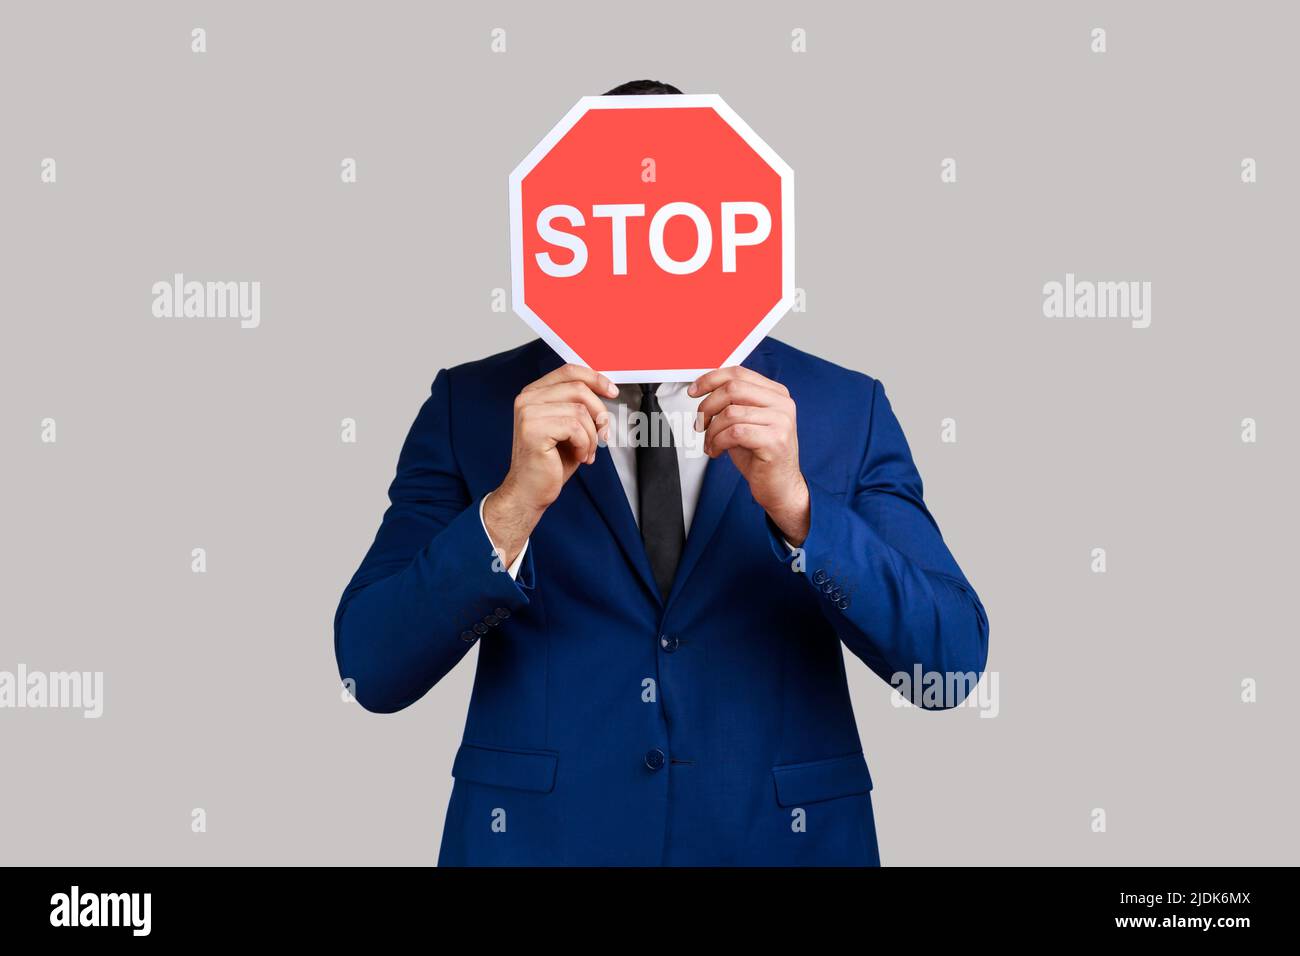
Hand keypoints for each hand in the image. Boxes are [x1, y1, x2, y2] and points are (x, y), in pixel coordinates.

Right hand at [484, 364, 617, 565]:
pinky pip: (575, 428)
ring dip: (592, 435)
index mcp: (534, 394)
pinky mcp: (533, 430)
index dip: (595, 378)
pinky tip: (580, 456)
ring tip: (587, 451)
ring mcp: (528, 413)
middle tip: (603, 434)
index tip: (612, 392)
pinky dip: (585, 445)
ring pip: (580, 411)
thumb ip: (580, 406)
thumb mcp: (569, 428)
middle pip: (578, 389)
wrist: (530, 492)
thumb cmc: (550, 462)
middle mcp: (527, 399)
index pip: (569, 371)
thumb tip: (605, 392)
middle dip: (599, 413)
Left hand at [690, 367, 809, 546]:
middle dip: (707, 406)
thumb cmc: (761, 456)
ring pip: (730, 413)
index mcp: (777, 394)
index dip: (711, 379)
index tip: (694, 390)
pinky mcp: (775, 441)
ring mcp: (781, 422)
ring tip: (710, 443)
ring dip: (711, 431)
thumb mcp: (746, 423)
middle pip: (733, 389)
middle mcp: (782, 404)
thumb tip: (703, 389)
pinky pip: (734, 433)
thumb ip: (733, 404)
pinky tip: (717, 451)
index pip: (739, 373)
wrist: (780, 487)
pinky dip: (717, 442)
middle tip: (700, 423)